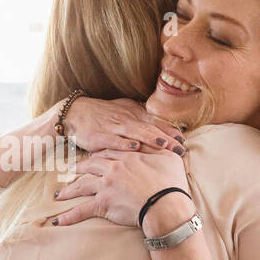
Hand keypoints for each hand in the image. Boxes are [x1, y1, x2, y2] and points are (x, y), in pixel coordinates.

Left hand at [50, 145, 190, 229]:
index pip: (108, 152)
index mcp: (127, 156)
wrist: (166, 204)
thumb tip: (164, 141)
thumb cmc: (171, 182)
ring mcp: (105, 186)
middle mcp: (112, 169)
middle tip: (71, 170)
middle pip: (90, 165)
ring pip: (82, 185)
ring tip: (59, 194)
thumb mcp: (169, 158)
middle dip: (79, 168)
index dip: (98, 155)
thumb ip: (160, 149)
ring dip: (69, 190)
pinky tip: (58, 221)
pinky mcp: (103, 204)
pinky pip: (82, 210)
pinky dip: (69, 216)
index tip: (92, 157)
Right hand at [56, 96, 185, 154]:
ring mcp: (113, 128)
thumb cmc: (103, 113)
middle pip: (150, 129)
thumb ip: (143, 119)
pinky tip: (134, 148)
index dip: (170, 131)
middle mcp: (127, 120)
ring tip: (164, 146)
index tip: (184, 141)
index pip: (156, 122)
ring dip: (150, 139)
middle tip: (181, 149)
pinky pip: (113, 141)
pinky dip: (124, 144)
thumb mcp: (125, 110)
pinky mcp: (100, 137)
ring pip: (135, 134)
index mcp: (134, 114)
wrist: (75, 112)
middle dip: (167, 139)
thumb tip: (164, 126)